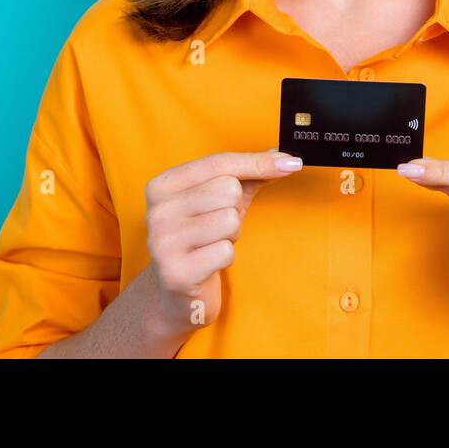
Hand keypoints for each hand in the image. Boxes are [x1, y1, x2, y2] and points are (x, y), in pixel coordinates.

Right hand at [144, 149, 301, 336]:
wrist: (176, 291)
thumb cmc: (201, 238)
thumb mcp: (219, 201)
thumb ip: (247, 175)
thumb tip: (283, 156)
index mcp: (163, 185)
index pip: (218, 164)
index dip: (257, 162)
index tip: (290, 162)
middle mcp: (157, 211)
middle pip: (228, 190)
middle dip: (234, 210)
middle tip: (217, 228)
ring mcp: (163, 242)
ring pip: (230, 220)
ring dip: (231, 235)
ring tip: (212, 245)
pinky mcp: (176, 272)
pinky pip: (226, 251)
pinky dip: (226, 257)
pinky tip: (209, 264)